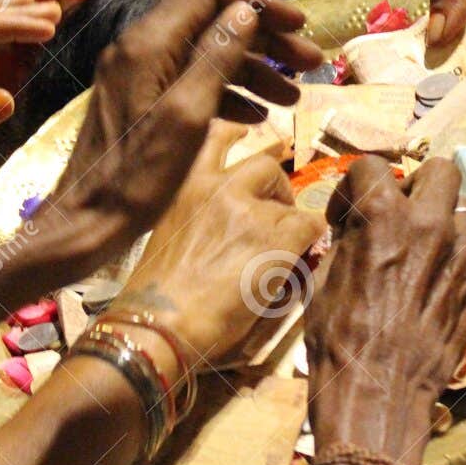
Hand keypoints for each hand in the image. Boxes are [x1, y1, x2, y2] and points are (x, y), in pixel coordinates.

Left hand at [44, 0, 323, 264]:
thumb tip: (245, 12)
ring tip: (293, 98)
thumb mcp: (187, 116)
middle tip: (311, 64)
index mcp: (148, 43)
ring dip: (254, 70)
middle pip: (212, 21)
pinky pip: (193, 82)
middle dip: (265, 38)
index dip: (258, 2)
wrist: (87, 223)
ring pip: (207, 55)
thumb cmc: (137, 177)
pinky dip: (229, 93)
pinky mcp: (142, 101)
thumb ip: (216, 58)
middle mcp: (141, 48)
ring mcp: (139, 75)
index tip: (300, 24)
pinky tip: (256, 118)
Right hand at [113, 123, 323, 365]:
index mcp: (184, 187)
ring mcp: (247, 209)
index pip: (215, 140)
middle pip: (263, 165)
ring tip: (290, 242)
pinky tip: (305, 255)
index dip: (235, 140)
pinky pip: (308, 225)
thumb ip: (198, 218)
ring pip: (288, 202)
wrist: (159, 326)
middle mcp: (215, 187)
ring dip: (290, 217)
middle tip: (279, 210)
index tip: (245, 139)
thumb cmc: (154, 300)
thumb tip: (231, 228)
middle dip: (275, 185)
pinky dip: (311, 239)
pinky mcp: (274, 237)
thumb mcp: (170, 236)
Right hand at [305, 156, 465, 463]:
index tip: (347, 213)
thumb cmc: (338, 338)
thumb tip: (355, 226)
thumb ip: (348, 239)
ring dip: (441, 226)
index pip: (373, 166)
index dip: (354, 187)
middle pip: (442, 171)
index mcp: (385, 216)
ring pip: (463, 215)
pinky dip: (449, 271)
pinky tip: (429, 297)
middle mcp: (432, 226)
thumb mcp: (324, 278)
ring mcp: (462, 259)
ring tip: (419, 254)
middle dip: (418, 185)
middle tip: (400, 212)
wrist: (376, 393)